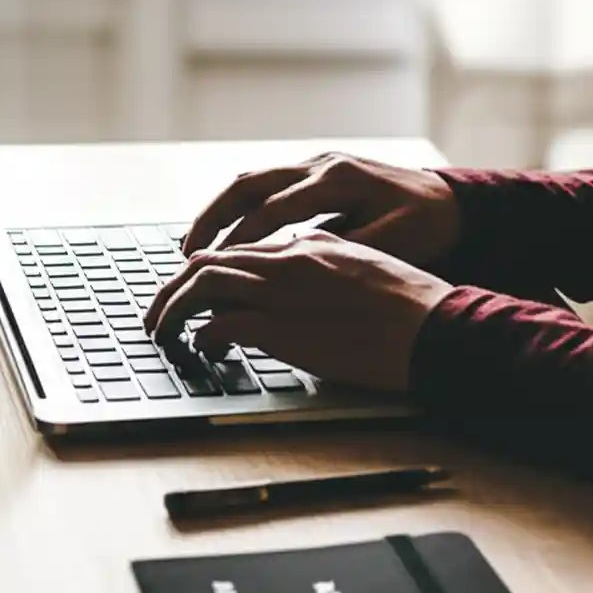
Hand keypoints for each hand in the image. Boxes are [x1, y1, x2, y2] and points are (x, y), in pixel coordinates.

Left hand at [144, 230, 453, 392]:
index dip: (210, 268)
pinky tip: (202, 348)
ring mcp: (282, 293)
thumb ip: (332, 261)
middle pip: (210, 261)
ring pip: (202, 285)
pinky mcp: (280, 329)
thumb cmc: (414, 306)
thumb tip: (305, 267)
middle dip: (174, 286)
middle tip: (158, 311)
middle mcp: (289, 260)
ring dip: (173, 307)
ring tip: (162, 330)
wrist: (433, 327)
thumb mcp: (370, 266)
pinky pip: (218, 325)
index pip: (243, 248)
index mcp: (312, 244)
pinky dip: (201, 335)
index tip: (196, 288)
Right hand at [182, 152, 461, 266]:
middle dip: (212, 218)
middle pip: (249, 185)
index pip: (274, 210)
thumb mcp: (395, 240)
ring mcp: (318, 164)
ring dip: (220, 211)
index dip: (242, 240)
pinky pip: (269, 186)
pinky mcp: (319, 173)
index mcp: (338, 180)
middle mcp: (321, 165)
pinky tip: (228, 236)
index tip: (214, 267)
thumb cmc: (428, 225)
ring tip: (194, 246)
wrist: (452, 202)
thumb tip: (296, 262)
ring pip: (252, 181)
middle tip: (185, 253)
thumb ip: (346, 248)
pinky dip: (243, 209)